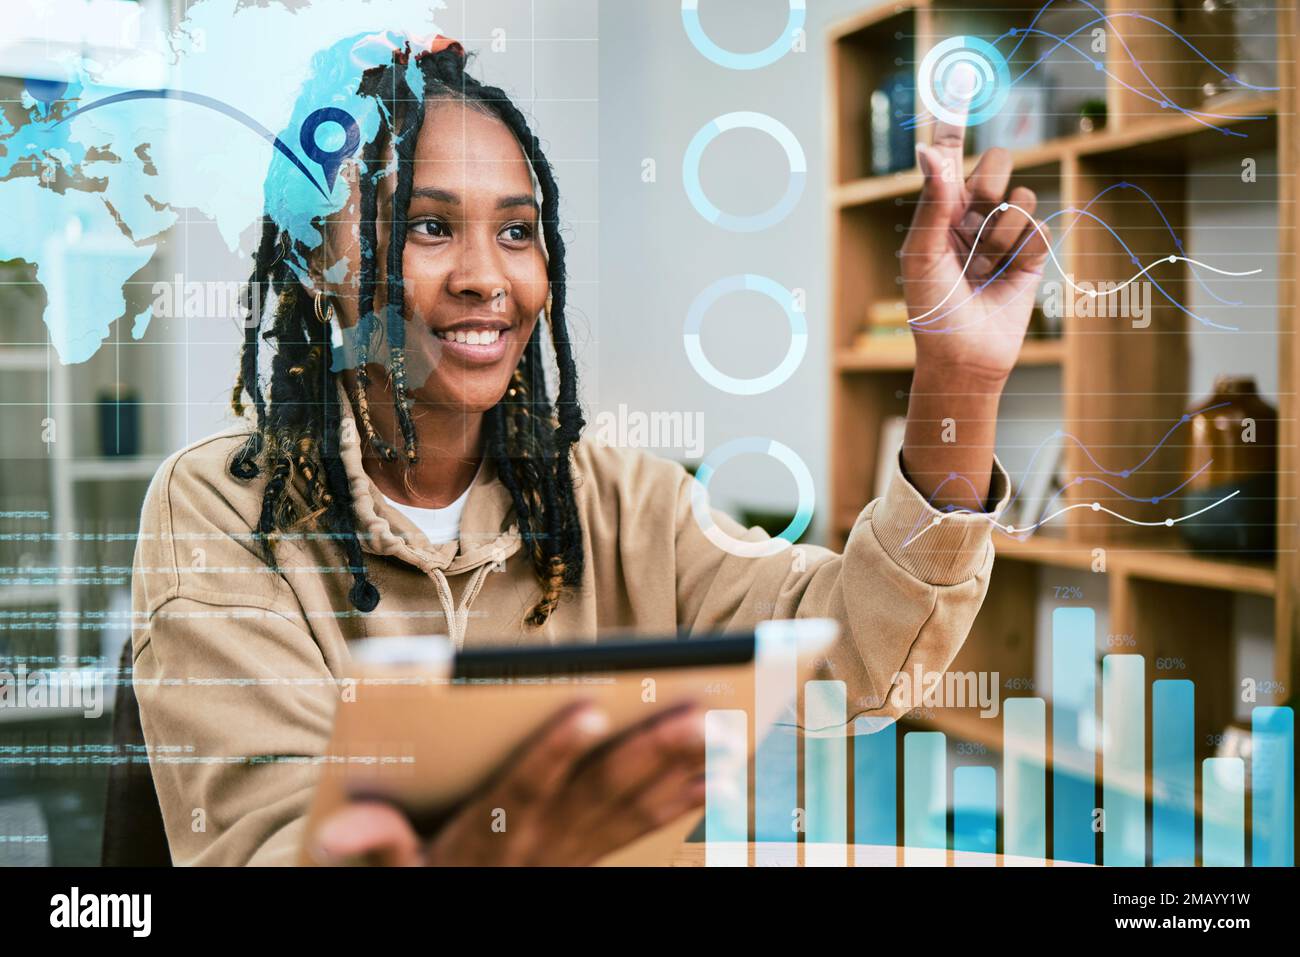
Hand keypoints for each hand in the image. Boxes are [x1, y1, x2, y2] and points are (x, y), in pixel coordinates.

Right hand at [312, 702, 706, 865]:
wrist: (471, 908)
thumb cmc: (432, 877)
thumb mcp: (397, 871)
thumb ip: (376, 843)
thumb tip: (343, 823)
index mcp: (493, 833)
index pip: (525, 788)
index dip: (554, 752)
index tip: (585, 711)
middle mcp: (544, 840)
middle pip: (599, 791)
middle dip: (649, 752)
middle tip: (694, 714)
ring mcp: (578, 847)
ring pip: (635, 804)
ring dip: (680, 770)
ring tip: (722, 732)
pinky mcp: (598, 849)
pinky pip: (648, 826)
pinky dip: (686, 800)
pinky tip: (722, 774)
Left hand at [901, 63, 1050, 385]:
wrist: (964, 355)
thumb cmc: (931, 307)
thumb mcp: (921, 252)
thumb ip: (932, 200)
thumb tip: (928, 151)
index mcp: (941, 209)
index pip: (950, 155)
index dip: (955, 120)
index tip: (962, 82)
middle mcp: (973, 215)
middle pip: (997, 163)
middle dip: (989, 183)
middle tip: (974, 216)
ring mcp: (1004, 233)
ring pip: (1020, 198)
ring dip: (1001, 233)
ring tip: (983, 266)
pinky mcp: (1031, 254)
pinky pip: (1039, 228)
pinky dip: (1023, 252)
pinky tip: (1006, 276)